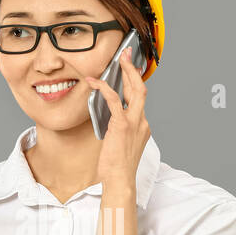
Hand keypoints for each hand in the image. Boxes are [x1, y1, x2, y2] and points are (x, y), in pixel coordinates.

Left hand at [85, 48, 149, 185]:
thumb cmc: (117, 166)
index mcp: (142, 126)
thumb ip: (118, 128)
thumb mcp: (120, 143)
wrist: (120, 180)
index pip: (139, 99)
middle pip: (142, 88)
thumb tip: (107, 117)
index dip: (134, 82)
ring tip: (118, 59)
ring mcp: (134, 123)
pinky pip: (114, 100)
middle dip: (135, 69)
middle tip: (127, 54)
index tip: (130, 69)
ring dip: (126, 71)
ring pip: (134, 89)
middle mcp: (141, 121)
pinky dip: (103, 88)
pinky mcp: (122, 125)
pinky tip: (93, 82)